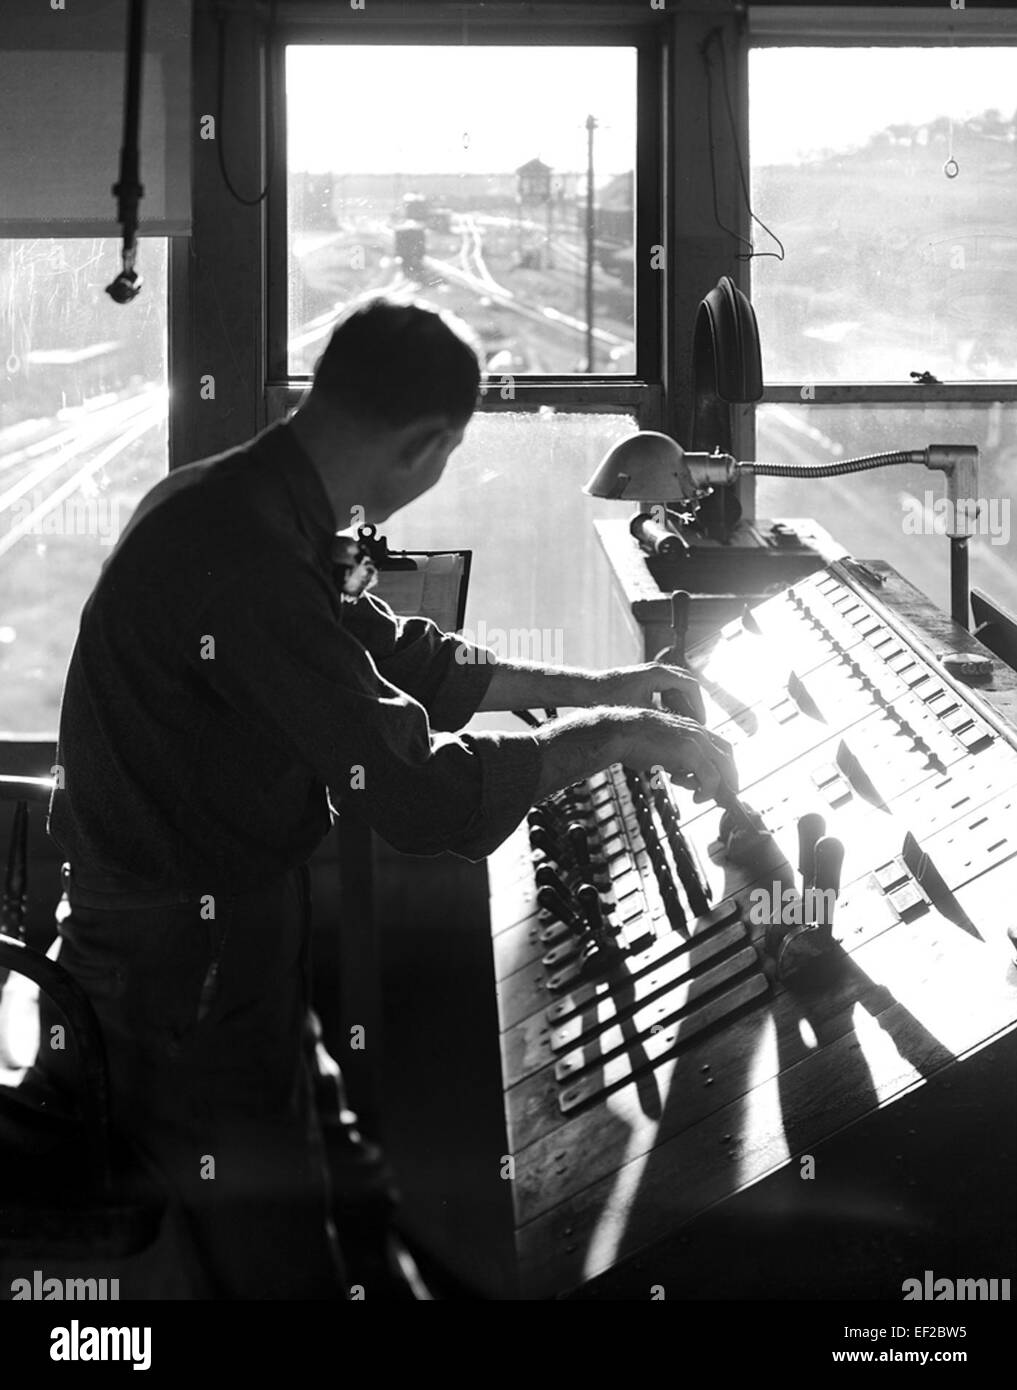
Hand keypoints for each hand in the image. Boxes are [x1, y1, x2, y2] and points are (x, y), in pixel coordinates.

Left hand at [596, 662, 705, 723]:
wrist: (588, 690)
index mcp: (659, 674)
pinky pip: (665, 689)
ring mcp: (650, 674)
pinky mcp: (643, 680)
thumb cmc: (610, 698)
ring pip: (676, 687)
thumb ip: (664, 717)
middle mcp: (657, 670)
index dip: (699, 705)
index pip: (691, 686)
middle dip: (694, 705)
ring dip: (683, 704)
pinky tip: (667, 720)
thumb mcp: (641, 711)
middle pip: (687, 685)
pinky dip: (670, 703)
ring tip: (685, 724)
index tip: (702, 721)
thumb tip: (682, 730)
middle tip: (699, 724)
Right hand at [623, 709, 737, 803]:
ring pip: (723, 767)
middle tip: (723, 797)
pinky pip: (711, 777)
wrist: (619, 732)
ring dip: (718, 787)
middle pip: (727, 755)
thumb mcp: (661, 748)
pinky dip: (708, 791)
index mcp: (691, 727)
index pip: (719, 745)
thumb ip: (677, 759)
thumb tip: (685, 776)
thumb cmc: (633, 741)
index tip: (720, 782)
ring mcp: (695, 740)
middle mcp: (697, 731)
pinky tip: (696, 798)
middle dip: (730, 778)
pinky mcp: (690, 753)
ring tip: (701, 798)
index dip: (723, 766)